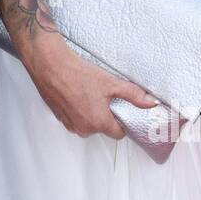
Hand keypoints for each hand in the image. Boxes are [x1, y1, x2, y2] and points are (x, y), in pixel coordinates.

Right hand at [23, 34, 157, 139]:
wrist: (50, 65)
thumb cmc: (77, 74)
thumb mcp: (111, 83)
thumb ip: (133, 95)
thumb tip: (150, 102)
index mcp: (99, 122)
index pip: (119, 134)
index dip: (122, 121)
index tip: (120, 110)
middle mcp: (83, 128)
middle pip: (102, 128)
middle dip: (105, 115)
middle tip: (103, 96)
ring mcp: (69, 124)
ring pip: (87, 124)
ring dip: (90, 113)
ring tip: (88, 93)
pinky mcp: (59, 117)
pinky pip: (74, 119)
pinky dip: (77, 110)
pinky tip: (76, 94)